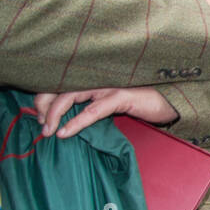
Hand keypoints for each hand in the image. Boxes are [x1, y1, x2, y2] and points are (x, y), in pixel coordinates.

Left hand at [34, 87, 179, 138]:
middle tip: (40, 124)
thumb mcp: (110, 101)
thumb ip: (91, 103)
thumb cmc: (140, 102)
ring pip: (69, 95)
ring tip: (47, 130)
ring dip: (54, 114)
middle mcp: (96, 76)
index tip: (38, 116)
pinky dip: (75, 123)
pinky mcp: (121, 96)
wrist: (172, 100)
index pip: (59, 81)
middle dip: (43, 105)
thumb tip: (66, 118)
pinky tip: (64, 133)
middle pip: (58, 85)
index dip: (43, 97)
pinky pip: (92, 111)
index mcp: (92, 76)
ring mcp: (108, 85)